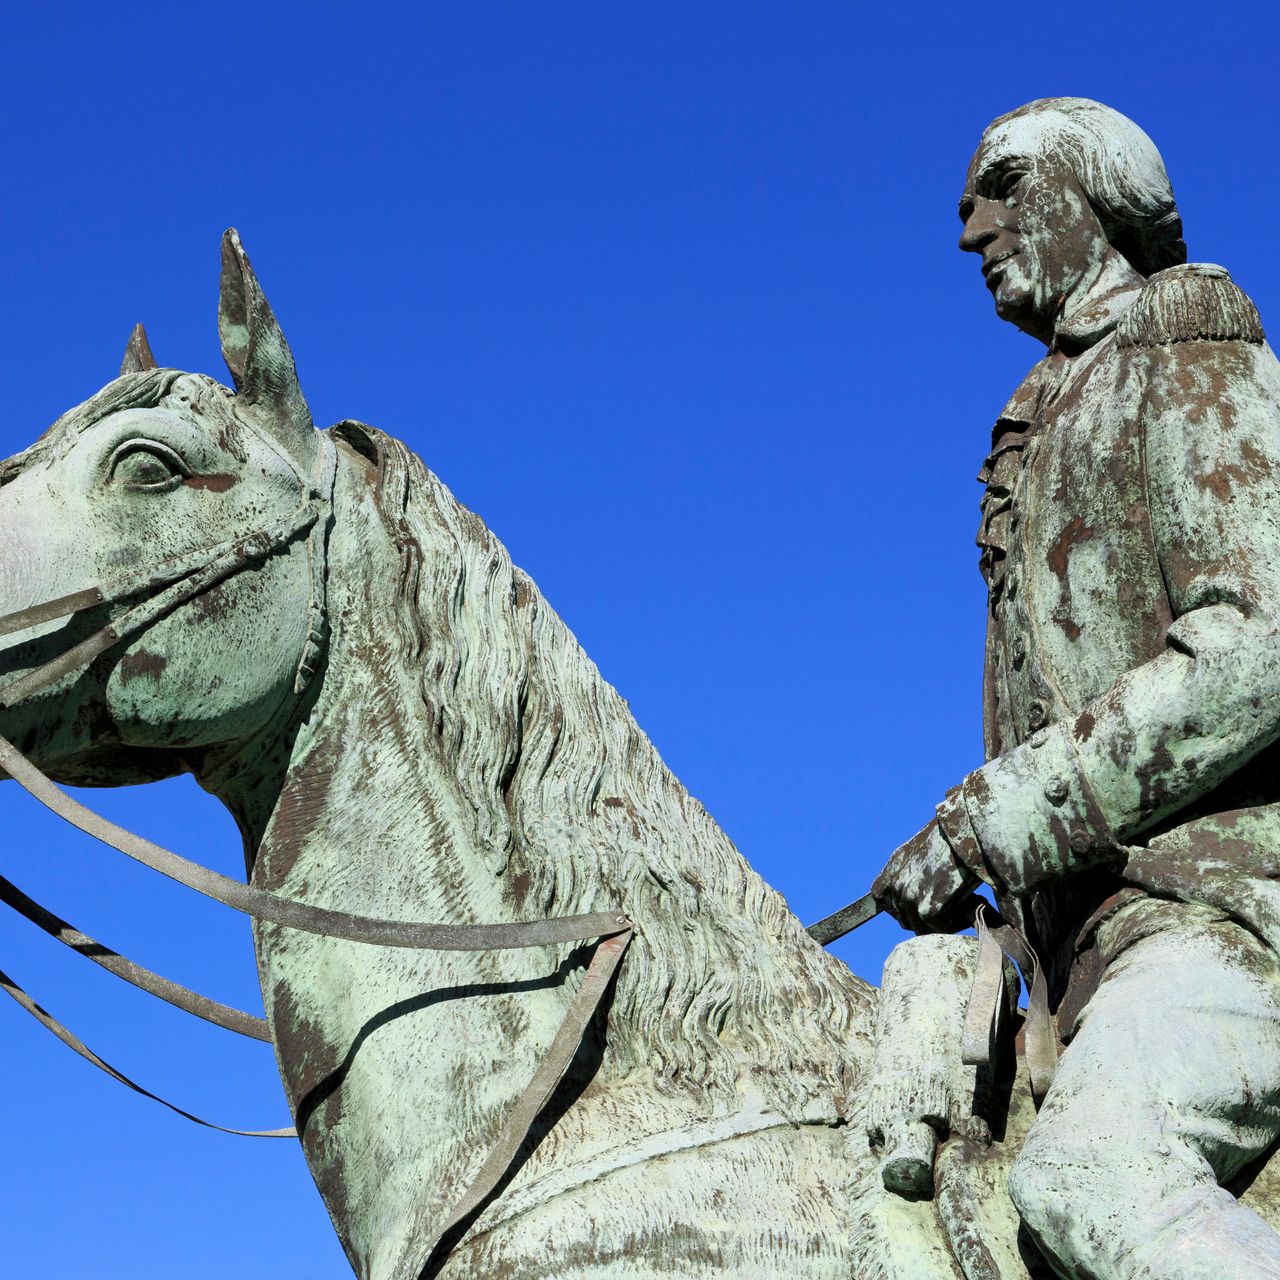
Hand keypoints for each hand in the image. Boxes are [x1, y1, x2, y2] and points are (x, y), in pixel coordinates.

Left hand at [872, 818, 980, 933]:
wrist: (970, 832)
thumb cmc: (954, 838)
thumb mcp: (922, 847)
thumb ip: (911, 867)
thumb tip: (916, 890)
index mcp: (895, 865)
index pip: (879, 896)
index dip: (896, 907)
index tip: (914, 908)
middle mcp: (897, 883)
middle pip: (902, 917)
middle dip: (922, 917)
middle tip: (946, 908)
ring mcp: (911, 897)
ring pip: (920, 927)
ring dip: (940, 922)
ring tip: (960, 905)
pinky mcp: (929, 910)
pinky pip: (939, 928)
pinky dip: (955, 923)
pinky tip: (967, 905)